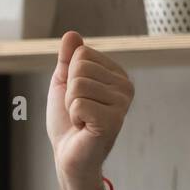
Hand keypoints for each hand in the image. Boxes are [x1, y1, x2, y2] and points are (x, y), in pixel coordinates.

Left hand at [45, 31, 133, 186]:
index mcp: (116, 74)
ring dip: (71, 105)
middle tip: (78, 111)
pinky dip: (74, 116)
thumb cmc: (68, 123)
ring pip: (78, 85)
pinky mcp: (114, 119)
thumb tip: (71, 34)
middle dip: (69, 91)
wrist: (68, 155)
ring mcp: (122, 103)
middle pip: (81, 67)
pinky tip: (84, 128)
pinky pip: (79, 103)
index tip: (77, 97)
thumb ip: (67, 59)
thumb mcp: (63, 84)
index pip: (83, 53)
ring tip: (82, 120)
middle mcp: (125, 86)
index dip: (69, 77)